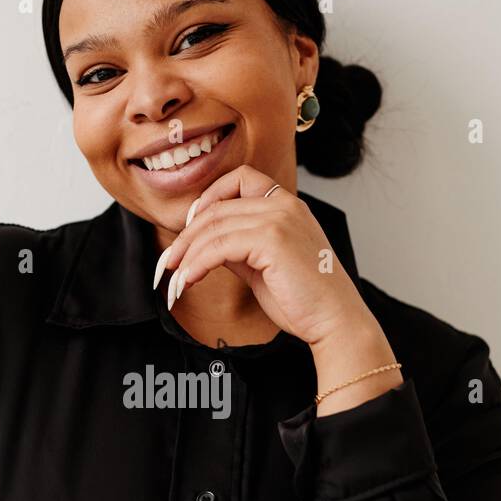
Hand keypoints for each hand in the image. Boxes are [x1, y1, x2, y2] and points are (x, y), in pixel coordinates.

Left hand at [160, 163, 376, 348]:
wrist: (333, 320)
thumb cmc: (304, 300)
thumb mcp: (263, 266)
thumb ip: (238, 248)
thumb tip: (205, 247)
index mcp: (286, 205)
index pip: (239, 179)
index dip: (208, 198)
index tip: (190, 228)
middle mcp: (283, 204)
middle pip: (217, 207)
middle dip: (185, 237)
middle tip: (167, 263)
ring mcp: (279, 218)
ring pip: (213, 226)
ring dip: (186, 254)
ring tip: (174, 279)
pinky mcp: (272, 239)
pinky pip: (218, 246)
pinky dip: (196, 264)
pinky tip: (189, 280)